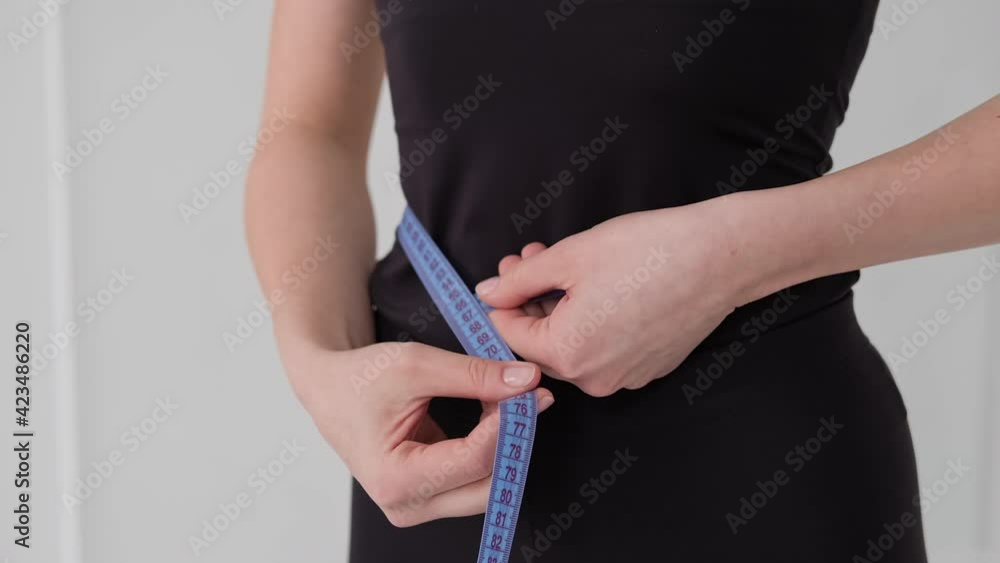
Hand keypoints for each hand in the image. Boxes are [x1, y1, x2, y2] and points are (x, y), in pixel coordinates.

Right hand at [283, 342, 552, 526]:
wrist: (330, 388)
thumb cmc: (360, 378)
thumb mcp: (416, 365)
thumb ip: (474, 375)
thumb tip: (526, 382)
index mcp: (396, 479)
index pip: (473, 460)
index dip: (509, 425)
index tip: (533, 392)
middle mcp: (407, 505)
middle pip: (487, 483)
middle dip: (511, 439)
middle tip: (527, 395)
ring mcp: (418, 505)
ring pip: (486, 485)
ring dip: (503, 443)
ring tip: (505, 398)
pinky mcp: (428, 496)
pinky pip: (474, 478)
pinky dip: (489, 446)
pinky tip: (492, 412)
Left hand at [476, 199, 751, 396]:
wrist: (719, 258)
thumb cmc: (645, 251)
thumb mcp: (568, 256)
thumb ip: (519, 280)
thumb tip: (487, 293)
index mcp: (567, 353)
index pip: (510, 334)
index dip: (503, 298)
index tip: (508, 269)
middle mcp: (594, 379)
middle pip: (541, 343)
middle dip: (531, 299)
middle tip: (532, 258)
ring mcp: (625, 378)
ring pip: (573, 346)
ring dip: (560, 308)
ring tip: (566, 264)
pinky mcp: (648, 369)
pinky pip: (605, 350)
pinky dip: (594, 322)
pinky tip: (602, 287)